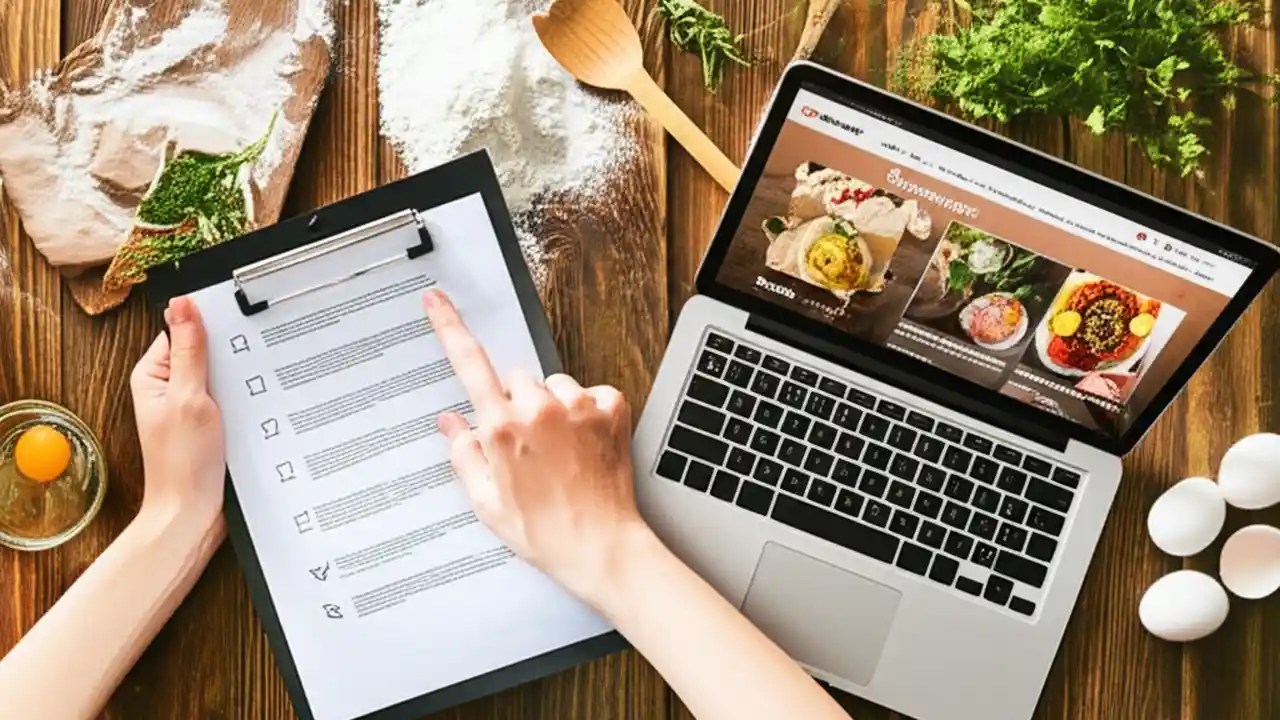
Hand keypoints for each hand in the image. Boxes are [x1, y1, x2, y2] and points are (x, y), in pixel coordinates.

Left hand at [130, 296, 225, 528]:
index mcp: (152, 376)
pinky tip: (250, 409)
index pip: (182, 332)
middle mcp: (168, 388)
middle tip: (239, 373)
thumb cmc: (182, 463)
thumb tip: (182, 305)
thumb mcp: (188, 397)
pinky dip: (242, 400)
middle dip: (227, 358)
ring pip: (221, 375)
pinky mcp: (207, 423)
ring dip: (237, 381)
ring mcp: (189, 406)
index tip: (232, 332)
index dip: (208, 330)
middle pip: (204, 352)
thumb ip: (189, 350)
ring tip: (244, 396)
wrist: (193, 511)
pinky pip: (228, 398)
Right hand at [424, 289, 647, 605]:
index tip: (437, 300)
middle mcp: (538, 409)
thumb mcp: (487, 503)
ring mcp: (577, 405)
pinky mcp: (611, 408)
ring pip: (555, 384)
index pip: (468, 364)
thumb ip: (464, 456)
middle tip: (530, 444)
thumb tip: (451, 423)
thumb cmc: (545, 532)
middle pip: (517, 378)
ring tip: (563, 450)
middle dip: (517, 401)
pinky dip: (591, 411)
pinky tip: (588, 444)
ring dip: (555, 406)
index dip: (450, 327)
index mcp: (501, 429)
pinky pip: (593, 392)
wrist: (602, 548)